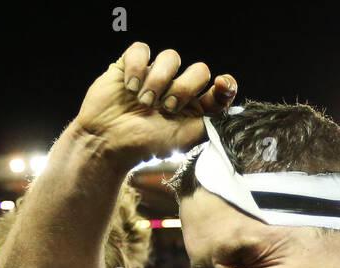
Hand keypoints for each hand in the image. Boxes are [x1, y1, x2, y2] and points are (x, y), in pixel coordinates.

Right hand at [73, 43, 237, 164]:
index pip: (219, 90)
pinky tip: (129, 86)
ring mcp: (154, 76)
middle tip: (167, 107)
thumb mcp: (184, 139)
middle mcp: (177, 89)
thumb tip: (232, 112)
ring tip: (144, 100)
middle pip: (199, 70)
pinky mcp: (131, 66)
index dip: (225, 85)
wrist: (106, 142)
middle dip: (185, 87)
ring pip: (171, 57)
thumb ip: (210, 124)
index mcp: (194, 108)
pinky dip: (137, 66)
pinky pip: (142, 50)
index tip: (222, 85)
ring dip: (159, 80)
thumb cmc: (143, 145)